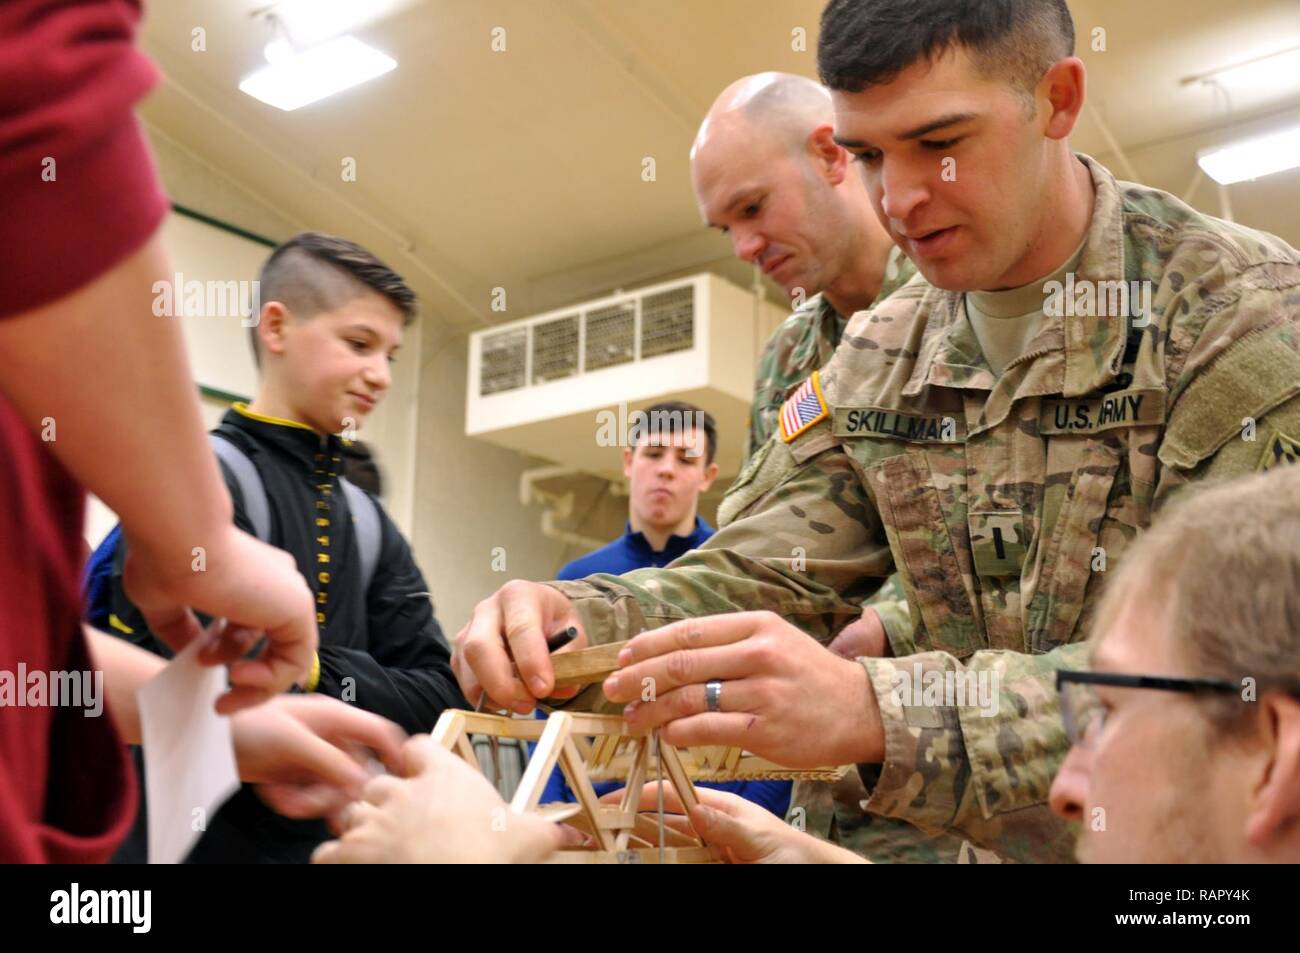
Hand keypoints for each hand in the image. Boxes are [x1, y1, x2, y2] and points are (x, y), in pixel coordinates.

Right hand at [123, 525, 316, 712]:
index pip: (255, 622)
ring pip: (287, 656)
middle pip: (273, 642)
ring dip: (256, 686)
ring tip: (223, 697)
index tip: (199, 664)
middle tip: (218, 700)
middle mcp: (275, 583)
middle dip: (244, 676)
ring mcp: (289, 595)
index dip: (230, 651)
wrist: (177, 542)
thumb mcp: (166, 602)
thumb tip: (194, 655)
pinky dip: (269, 679)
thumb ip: (182, 629)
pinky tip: (236, 677)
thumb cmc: (165, 560)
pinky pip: (295, 659)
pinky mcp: (298, 608)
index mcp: (250, 575)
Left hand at [232, 694, 404, 818]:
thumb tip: (362, 781)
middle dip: (340, 792)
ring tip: (289, 801)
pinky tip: (276, 796)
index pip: (379, 732)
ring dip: (313, 801)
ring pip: (333, 787)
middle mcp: (326, 735)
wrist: (202, 737)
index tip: (400, 782)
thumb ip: (331, 760)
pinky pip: (309, 795)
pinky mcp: (293, 774)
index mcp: (334, 717)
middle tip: (327, 810)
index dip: (395, 754)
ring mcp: (310, 756)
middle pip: (356, 770)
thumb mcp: (293, 742)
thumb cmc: (247, 726)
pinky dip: (295, 802)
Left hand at [312, 735, 563, 863]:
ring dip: (360, 828)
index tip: (424, 779)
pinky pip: (329, 849)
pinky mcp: (348, 852)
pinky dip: (337, 858)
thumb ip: (549, 829)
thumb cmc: (488, 856)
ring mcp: (372, 821)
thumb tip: (576, 834)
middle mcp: (403, 791)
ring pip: (352, 813)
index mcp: (444, 776)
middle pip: (380, 780)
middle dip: (385, 801)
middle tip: (400, 822)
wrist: (455, 878)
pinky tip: (355, 865)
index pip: (419, 748)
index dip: (419, 764)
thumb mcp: (528, 837)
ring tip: (376, 845)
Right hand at [452, 580, 586, 712]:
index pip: (520, 629)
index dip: (530, 662)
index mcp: (519, 596)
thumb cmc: (554, 622)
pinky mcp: (460, 654)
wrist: (537, 614)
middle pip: (480, 647)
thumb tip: (561, 687)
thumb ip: (569, 658)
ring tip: (522, 704)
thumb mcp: (573, 632)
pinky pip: (464, 681)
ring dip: (493, 695)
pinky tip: (507, 699)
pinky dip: (484, 698)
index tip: (543, 689)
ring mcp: (468, 631)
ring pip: (467, 668)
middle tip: (527, 704)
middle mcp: (487, 609)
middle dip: (501, 683)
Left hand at [602, 611, 883, 766]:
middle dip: (639, 677)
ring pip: (690, 698)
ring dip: (653, 710)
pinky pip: (709, 728)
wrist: (860, 709)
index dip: (649, 645)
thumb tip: (668, 652)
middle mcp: (759, 653)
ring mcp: (763, 691)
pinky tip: (665, 734)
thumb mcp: (773, 640)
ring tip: (633, 718)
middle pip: (682, 663)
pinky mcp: (766, 727)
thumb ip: (727, 642)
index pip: (689, 631)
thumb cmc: (808, 675)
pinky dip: (680, 731)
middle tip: (613, 689)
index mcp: (756, 625)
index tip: (623, 658)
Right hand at [612, 783, 865, 863]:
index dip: (641, 794)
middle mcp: (707, 826)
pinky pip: (675, 861)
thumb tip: (696, 809)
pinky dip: (655, 859)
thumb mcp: (761, 838)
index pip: (671, 795)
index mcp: (719, 807)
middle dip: (629, 820)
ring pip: (662, 845)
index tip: (612, 796)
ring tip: (606, 844)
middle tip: (598, 824)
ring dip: (635, 844)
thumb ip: (728, 826)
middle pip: (659, 822)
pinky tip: (635, 859)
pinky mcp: (706, 865)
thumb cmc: (795, 854)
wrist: (814, 875)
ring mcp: (705, 849)